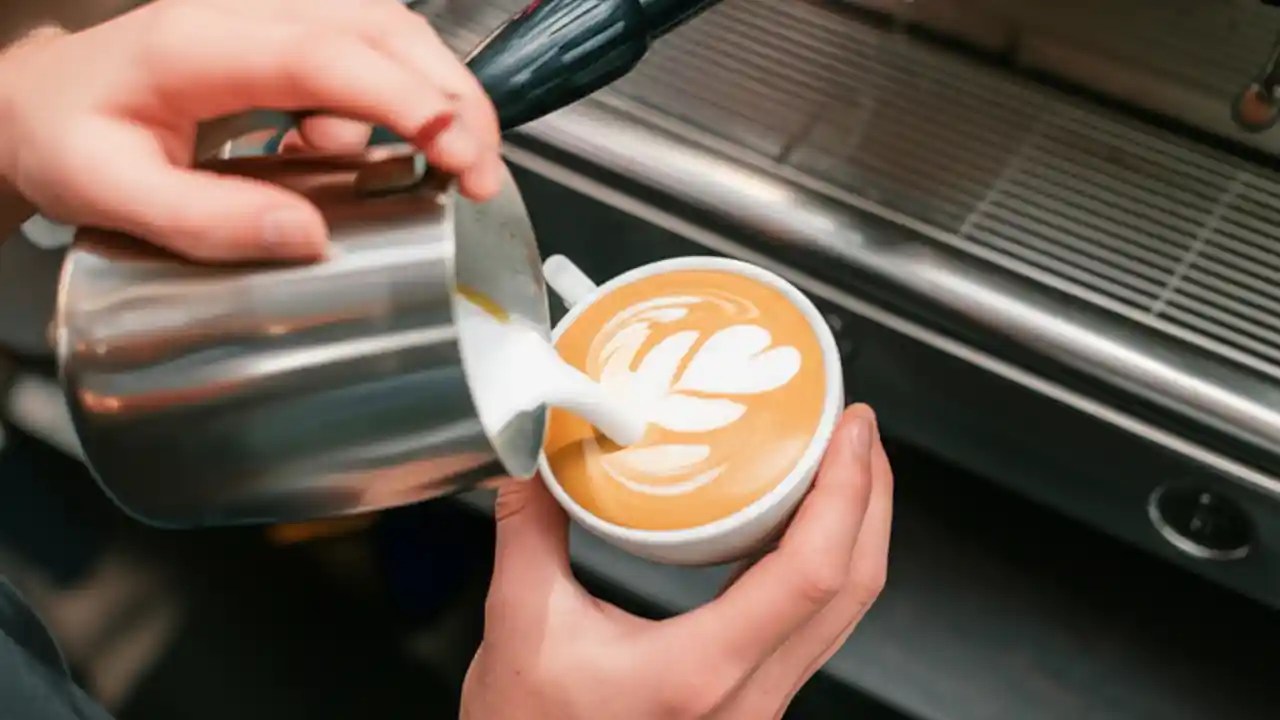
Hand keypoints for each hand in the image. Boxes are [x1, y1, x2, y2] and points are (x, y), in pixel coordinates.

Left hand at [0, 0, 500, 261]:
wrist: (36, 103)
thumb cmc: (63, 135)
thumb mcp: (107, 190)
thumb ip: (204, 220)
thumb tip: (307, 238)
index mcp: (197, 44)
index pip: (326, 53)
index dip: (403, 97)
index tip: (455, 151)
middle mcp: (245, 15)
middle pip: (381, 26)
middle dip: (450, 96)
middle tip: (480, 171)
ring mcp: (269, 21)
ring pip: (387, 32)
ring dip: (437, 95)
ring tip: (453, 165)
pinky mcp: (285, 42)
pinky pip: (366, 57)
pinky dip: (395, 104)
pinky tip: (369, 152)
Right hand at [462, 405, 892, 718]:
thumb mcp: (520, 623)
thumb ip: (529, 529)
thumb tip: (534, 450)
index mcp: (701, 668)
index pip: (811, 571)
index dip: (846, 490)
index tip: (849, 429)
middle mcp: (749, 694)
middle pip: (852, 586)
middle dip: (868, 496)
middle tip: (852, 428)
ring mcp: (759, 706)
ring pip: (844, 612)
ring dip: (856, 532)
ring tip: (838, 464)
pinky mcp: (753, 704)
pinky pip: (817, 628)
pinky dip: (826, 567)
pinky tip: (799, 529)